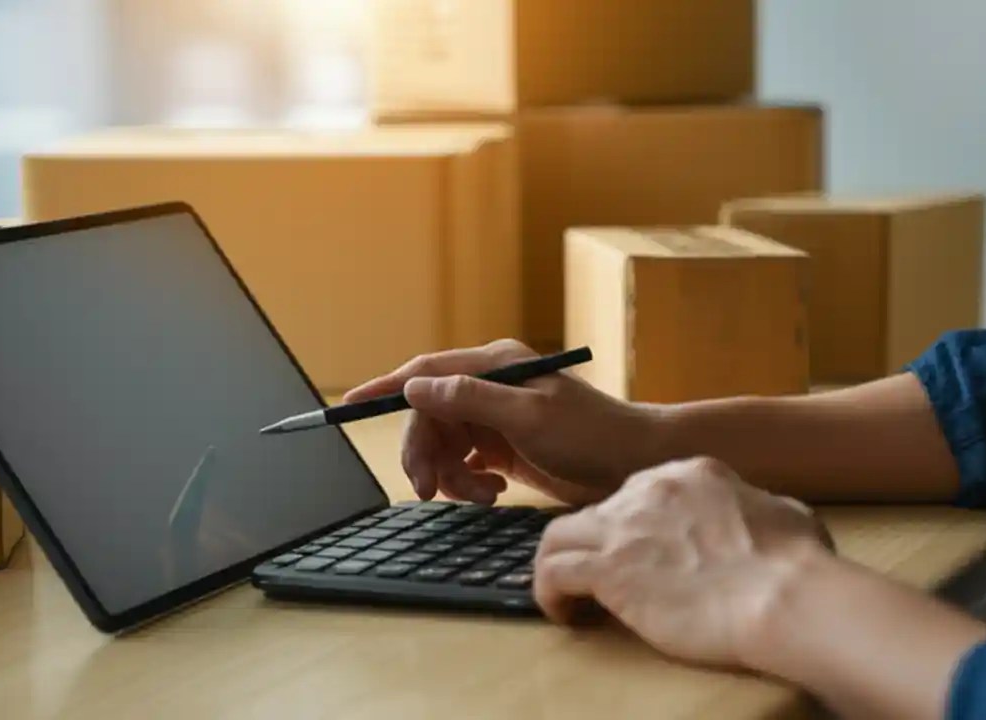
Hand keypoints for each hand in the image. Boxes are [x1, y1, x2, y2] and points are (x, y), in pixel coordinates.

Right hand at [343, 339, 661, 505]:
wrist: (635, 466)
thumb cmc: (592, 435)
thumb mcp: (529, 416)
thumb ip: (470, 398)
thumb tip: (415, 385)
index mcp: (496, 365)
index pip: (427, 371)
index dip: (386, 387)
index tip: (351, 404)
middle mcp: (492, 387)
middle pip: (430, 416)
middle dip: (425, 453)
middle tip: (427, 490)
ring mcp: (498, 418)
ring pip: (446, 445)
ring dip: (453, 475)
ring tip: (484, 496)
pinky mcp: (505, 448)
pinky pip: (465, 463)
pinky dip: (468, 482)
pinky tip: (491, 492)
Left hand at [534, 456, 833, 667]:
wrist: (784, 594)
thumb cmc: (797, 564)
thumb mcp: (787, 513)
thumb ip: (760, 507)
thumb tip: (762, 514)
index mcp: (692, 475)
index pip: (640, 494)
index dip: (634, 527)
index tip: (639, 556)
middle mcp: (650, 491)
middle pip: (598, 512)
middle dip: (596, 545)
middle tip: (604, 580)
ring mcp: (625, 527)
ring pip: (557, 535)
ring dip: (556, 563)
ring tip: (568, 595)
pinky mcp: (609, 568)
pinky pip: (552, 572)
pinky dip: (549, 593)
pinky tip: (565, 613)